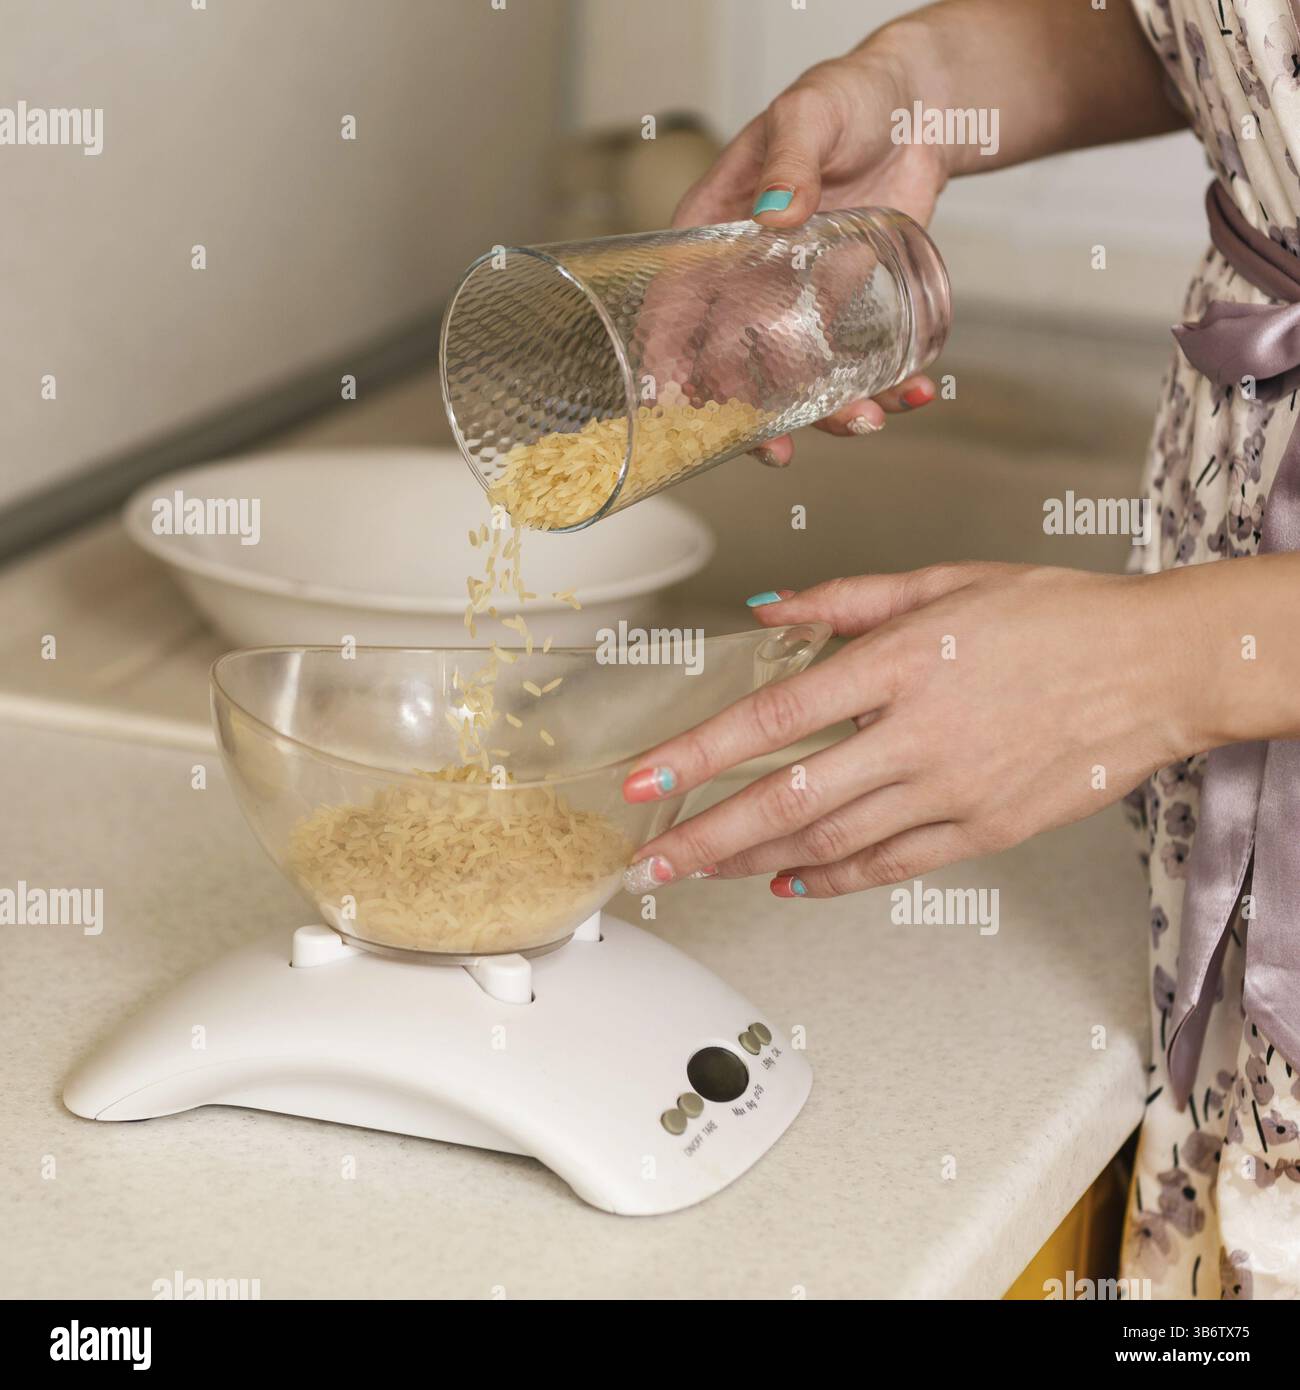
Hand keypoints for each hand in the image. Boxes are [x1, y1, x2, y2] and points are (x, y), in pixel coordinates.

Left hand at [622, 563, 1199, 897]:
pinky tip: (790, 884)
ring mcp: (954, 791)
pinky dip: (834, 880)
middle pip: (789, 799)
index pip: (774, 719)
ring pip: (831, 842)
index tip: (644, 781)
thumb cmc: (1060, 615)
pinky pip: (892, 866)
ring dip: (755, 861)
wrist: (1160, 667)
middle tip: (650, 861)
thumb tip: (769, 610)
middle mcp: (919, 734)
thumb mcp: (947, 582)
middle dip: (707, 835)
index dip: (698, 755)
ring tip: (703, 871)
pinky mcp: (987, 831)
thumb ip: (847, 599)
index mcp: (902, 662)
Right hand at [673, 39, 946, 457]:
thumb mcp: (809, 114)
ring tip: (866, 421)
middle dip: (751, 415)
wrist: (916, 108)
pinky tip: (913, 393)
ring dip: (824, 413)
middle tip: (779, 448)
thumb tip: (775, 214)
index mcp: (714, 235)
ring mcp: (796, 303)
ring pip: (794, 378)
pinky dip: (885, 386)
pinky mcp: (848, 310)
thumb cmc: (845, 99)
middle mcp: (746, 282)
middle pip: (729, 365)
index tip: (676, 408)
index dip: (667, 363)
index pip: (674, 308)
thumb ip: (790, 162)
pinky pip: (855, 362)